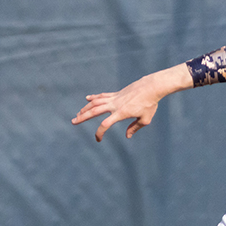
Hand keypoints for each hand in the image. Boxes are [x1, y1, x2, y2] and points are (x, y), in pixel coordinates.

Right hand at [71, 64, 192, 141]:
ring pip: (96, 102)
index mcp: (121, 113)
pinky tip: (87, 99)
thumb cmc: (150, 104)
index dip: (99, 132)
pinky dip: (94, 98)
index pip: (105, 124)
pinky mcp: (116, 94)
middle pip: (95, 111)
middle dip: (83, 117)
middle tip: (73, 122)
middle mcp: (115, 105)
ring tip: (78, 114)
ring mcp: (114, 98)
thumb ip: (134, 128)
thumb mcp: (145, 120)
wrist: (151, 87)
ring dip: (86, 108)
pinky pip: (102, 96)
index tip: (98, 139)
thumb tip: (127, 136)